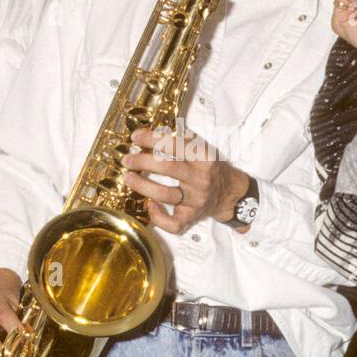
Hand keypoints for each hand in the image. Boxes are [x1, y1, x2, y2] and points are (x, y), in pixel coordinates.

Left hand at [120, 125, 245, 235]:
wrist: (229, 194)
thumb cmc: (210, 169)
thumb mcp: (202, 150)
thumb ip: (181, 141)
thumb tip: (151, 133)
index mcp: (204, 159)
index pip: (176, 144)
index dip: (152, 139)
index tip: (135, 137)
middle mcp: (201, 179)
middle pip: (167, 168)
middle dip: (142, 162)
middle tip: (127, 159)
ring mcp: (196, 200)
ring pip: (164, 194)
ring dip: (142, 186)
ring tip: (129, 178)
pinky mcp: (191, 217)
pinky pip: (172, 222)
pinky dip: (157, 215)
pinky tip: (150, 204)